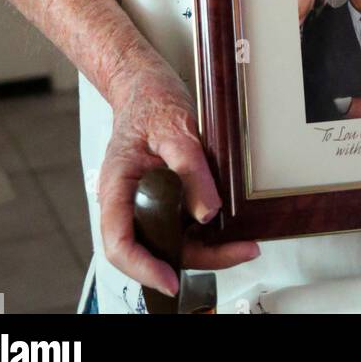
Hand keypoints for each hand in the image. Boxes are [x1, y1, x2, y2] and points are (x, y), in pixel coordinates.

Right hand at [100, 59, 259, 296]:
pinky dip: (206, 232)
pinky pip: (181, 224)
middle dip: (195, 259)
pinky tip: (231, 228)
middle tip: (238, 252)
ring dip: (206, 248)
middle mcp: (129, 201)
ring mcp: (146, 202)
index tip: (170, 279)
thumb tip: (209, 211)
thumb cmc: (150, 100)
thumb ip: (190, 169)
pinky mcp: (164, 198)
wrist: (146, 83)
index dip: (144, 268)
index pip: (120, 242)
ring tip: (243, 244)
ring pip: (171, 240)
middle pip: (154, 248)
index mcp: (117, 187)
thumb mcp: (174, 128)